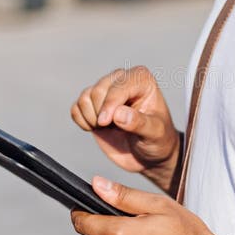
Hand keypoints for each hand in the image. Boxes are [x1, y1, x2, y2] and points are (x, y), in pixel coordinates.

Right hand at [71, 66, 181, 193]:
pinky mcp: (93, 105)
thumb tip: (118, 113)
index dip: (109, 104)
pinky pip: (76, 108)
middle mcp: (122, 80)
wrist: (149, 155)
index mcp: (141, 79)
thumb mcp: (155, 133)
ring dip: (91, 117)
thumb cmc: (158, 140)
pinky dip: (81, 120)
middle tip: (114, 127)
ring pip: (85, 97)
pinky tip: (97, 128)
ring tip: (109, 128)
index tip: (106, 123)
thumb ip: (139, 123)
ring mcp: (106, 92)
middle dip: (101, 113)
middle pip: (98, 90)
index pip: (118, 85)